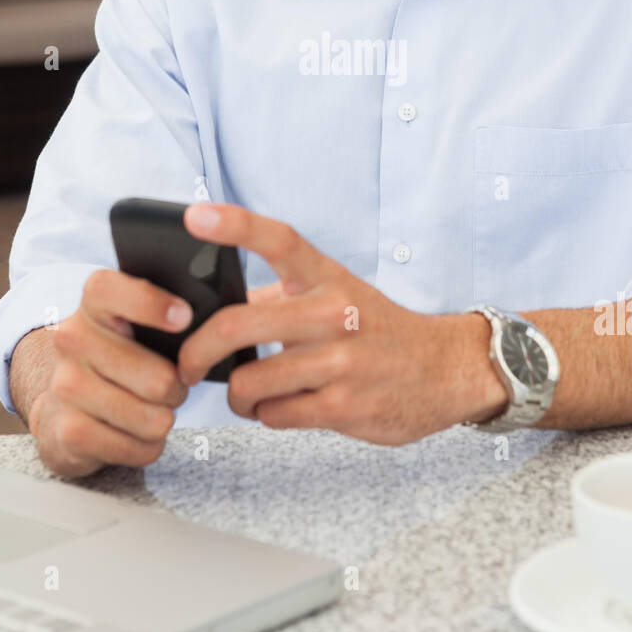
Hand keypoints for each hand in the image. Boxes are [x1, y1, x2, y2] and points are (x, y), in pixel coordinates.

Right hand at [13, 269, 193, 477]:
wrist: (60, 406)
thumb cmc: (117, 358)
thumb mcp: (132, 325)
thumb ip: (164, 314)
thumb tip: (210, 327)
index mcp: (93, 304)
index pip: (113, 291)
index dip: (152, 305)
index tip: (184, 317)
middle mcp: (72, 340)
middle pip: (159, 379)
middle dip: (177, 389)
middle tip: (168, 385)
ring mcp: (66, 387)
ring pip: (154, 419)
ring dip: (163, 420)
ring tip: (148, 408)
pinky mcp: (69, 433)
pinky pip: (140, 449)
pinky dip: (148, 447)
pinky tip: (132, 433)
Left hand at [177, 204, 507, 444]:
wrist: (445, 370)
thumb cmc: (376, 330)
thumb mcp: (336, 295)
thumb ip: (280, 298)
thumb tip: (216, 306)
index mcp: (328, 278)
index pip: (278, 240)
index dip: (234, 225)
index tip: (195, 216)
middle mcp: (333, 313)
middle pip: (238, 325)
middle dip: (196, 352)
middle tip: (186, 366)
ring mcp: (339, 361)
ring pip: (249, 382)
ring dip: (237, 396)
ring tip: (248, 394)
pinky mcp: (343, 406)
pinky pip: (274, 415)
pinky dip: (266, 415)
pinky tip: (280, 408)